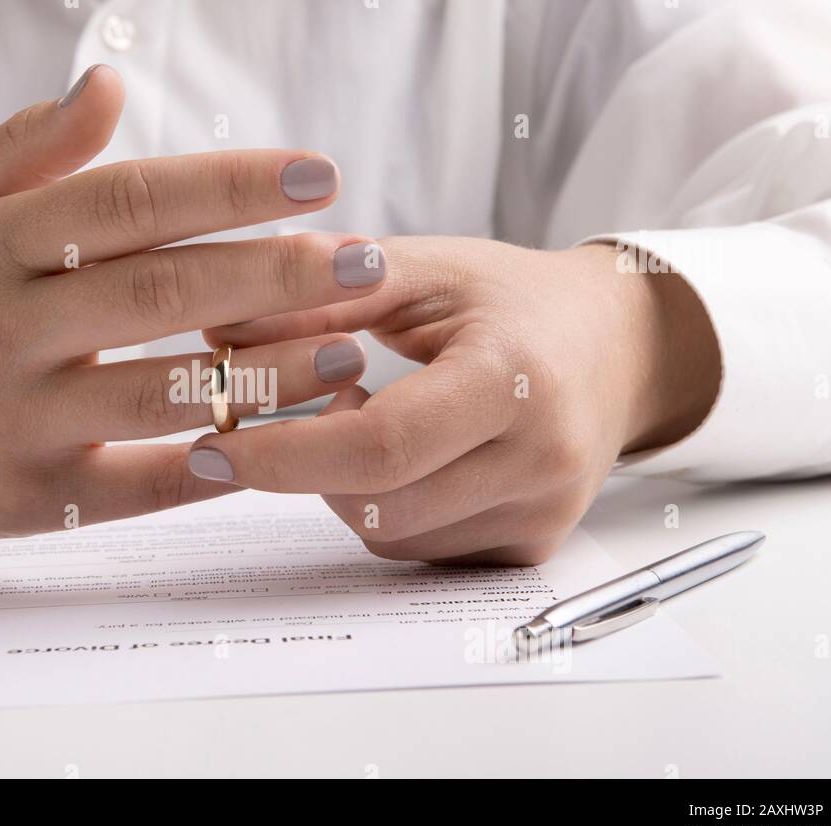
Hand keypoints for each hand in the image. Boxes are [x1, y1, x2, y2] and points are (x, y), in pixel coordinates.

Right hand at [0, 65, 383, 537]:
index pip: (125, 202)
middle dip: (273, 274)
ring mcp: (14, 421)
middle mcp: (1, 329)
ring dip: (265, 373)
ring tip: (349, 350)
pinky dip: (214, 464)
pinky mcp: (32, 499)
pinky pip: (141, 483)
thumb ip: (27, 149)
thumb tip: (110, 80)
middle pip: (156, 292)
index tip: (319, 172)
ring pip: (161, 392)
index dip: (228, 184)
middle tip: (367, 259)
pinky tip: (283, 438)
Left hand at [192, 237, 718, 563]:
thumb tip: (218, 329)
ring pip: (391, 537)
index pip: (382, 447)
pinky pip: (423, 551)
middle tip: (304, 410)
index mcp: (516, 379)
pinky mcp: (533, 545)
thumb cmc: (513, 300)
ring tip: (370, 417)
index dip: (287, 455)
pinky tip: (405, 456)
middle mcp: (541, 460)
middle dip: (308, 469)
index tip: (215, 447)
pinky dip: (387, 509)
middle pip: (379, 506)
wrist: (616, 346)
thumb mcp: (425, 269)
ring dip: (346, 489)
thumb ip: (322, 293)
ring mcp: (543, 513)